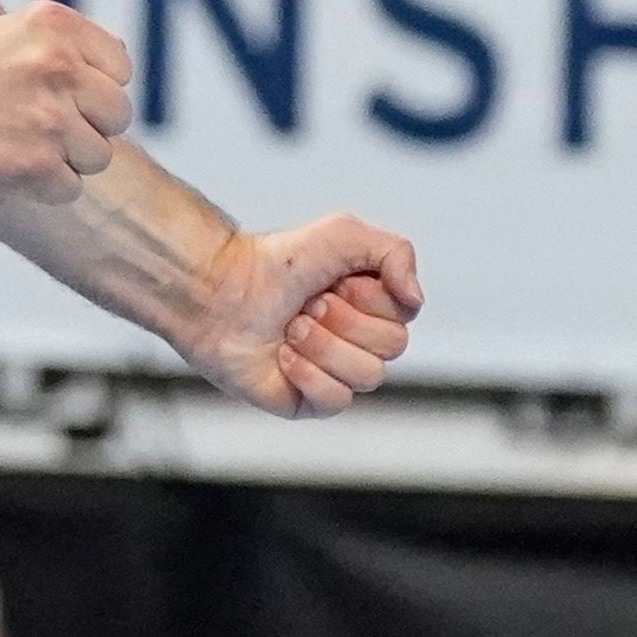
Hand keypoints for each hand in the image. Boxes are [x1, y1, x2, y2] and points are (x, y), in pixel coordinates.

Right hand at [0, 0, 130, 203]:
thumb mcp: (17, 33)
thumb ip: (73, 44)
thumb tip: (121, 71)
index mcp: (53, 24)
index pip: (120, 68)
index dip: (93, 86)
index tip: (54, 91)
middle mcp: (54, 64)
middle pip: (117, 114)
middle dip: (86, 125)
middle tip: (39, 124)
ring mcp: (47, 116)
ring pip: (99, 155)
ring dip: (65, 159)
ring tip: (22, 143)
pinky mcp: (34, 163)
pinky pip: (72, 187)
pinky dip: (44, 187)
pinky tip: (10, 164)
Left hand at [178, 212, 420, 418]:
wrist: (220, 290)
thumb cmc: (277, 261)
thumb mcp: (344, 234)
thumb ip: (397, 254)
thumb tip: (416, 301)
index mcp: (372, 304)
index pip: (405, 315)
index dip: (370, 297)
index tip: (333, 280)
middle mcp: (358, 340)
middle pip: (392, 347)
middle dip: (345, 320)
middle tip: (307, 303)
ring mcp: (335, 372)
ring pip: (367, 375)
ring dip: (323, 345)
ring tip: (290, 328)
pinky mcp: (308, 401)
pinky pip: (336, 400)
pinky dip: (307, 373)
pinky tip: (281, 356)